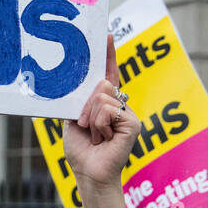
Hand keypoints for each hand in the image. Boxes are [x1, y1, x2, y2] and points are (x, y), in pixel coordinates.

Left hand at [64, 35, 140, 190]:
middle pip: (100, 85)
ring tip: (95, 135)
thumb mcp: (74, 119)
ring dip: (90, 119)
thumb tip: (98, 84)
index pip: (108, 73)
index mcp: (104, 102)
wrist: (88, 172)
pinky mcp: (133, 123)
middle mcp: (119, 105)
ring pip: (102, 98)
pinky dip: (99, 124)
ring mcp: (128, 113)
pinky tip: (104, 138)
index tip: (106, 34)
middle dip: (84, 107)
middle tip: (84, 126)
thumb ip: (81, 100)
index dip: (108, 55)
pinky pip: (108, 110)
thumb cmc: (80, 149)